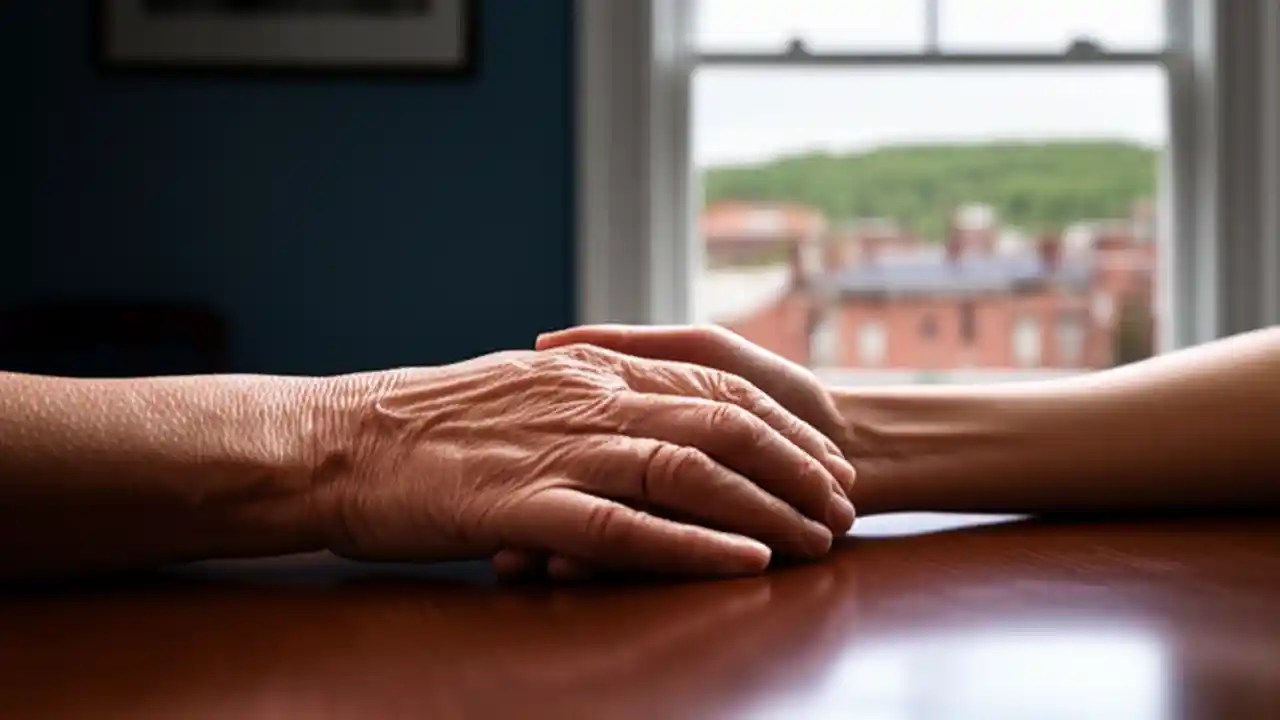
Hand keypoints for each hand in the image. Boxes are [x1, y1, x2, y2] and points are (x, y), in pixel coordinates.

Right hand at [313, 344, 855, 576]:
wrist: (339, 442)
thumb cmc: (424, 425)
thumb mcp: (518, 393)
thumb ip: (584, 396)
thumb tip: (635, 410)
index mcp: (592, 373)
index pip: (714, 387)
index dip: (782, 425)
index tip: (825, 458)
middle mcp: (589, 402)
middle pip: (721, 426)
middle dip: (796, 466)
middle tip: (844, 505)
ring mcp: (560, 451)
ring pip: (690, 471)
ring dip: (766, 507)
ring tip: (820, 538)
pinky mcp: (525, 506)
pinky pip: (626, 528)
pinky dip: (693, 545)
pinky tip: (744, 561)